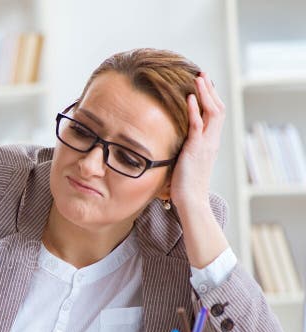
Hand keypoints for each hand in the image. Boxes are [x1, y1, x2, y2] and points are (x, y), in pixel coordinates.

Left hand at [168, 72, 225, 211]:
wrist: (191, 200)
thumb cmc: (184, 184)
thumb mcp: (186, 160)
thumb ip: (184, 147)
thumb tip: (171, 139)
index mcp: (210, 143)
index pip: (216, 114)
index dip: (211, 98)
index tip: (203, 84)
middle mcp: (212, 141)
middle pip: (218, 108)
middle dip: (210, 90)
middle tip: (202, 74)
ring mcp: (206, 144)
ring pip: (212, 112)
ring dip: (205, 94)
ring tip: (198, 79)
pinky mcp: (196, 149)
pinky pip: (198, 125)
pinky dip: (194, 110)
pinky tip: (189, 98)